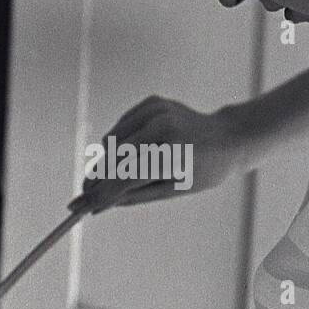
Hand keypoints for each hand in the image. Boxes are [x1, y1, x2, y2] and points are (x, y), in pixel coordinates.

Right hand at [69, 96, 238, 214]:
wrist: (227, 137)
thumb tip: (101, 204)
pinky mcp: (153, 102)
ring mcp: (157, 110)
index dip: (102, 193)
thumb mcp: (172, 189)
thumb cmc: (203, 170)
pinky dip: (118, 142)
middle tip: (81, 195)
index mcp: (172, 153)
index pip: (126, 176)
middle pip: (115, 157)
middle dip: (96, 178)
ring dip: (106, 160)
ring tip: (104, 178)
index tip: (82, 206)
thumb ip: (135, 195)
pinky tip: (126, 154)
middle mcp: (162, 126)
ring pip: (114, 140)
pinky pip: (122, 126)